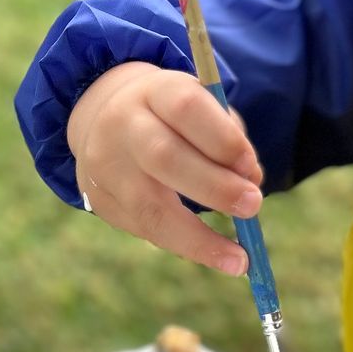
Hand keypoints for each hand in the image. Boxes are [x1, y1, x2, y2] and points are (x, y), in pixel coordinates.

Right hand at [67, 61, 263, 275]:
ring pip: (148, 207)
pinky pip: (143, 230)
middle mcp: (122, 125)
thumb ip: (229, 142)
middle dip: (215, 187)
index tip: (251, 168)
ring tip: (238, 260)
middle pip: (164, 157)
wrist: (105, 116)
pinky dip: (183, 245)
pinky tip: (212, 254)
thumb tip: (250, 184)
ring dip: (199, 238)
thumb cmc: (174, 117)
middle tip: (253, 206)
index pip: (187, 108)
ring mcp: (105, 165)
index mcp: (155, 91)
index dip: (223, 140)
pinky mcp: (99, 200)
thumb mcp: (202, 110)